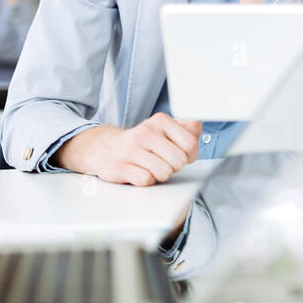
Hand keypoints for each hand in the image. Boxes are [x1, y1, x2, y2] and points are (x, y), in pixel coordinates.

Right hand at [55, 114, 201, 185]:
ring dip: (160, 174)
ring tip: (151, 166)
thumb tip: (197, 130)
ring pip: (165, 173)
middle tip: (164, 161)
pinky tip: (139, 171)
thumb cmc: (142, 142)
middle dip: (175, 166)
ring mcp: (132, 149)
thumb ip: (187, 129)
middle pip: (179, 161)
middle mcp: (146, 132)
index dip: (190, 155)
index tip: (181, 154)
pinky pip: (147, 181)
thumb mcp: (164, 129)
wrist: (105, 148)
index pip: (191, 144)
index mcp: (160, 121)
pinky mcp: (121, 167)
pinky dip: (146, 180)